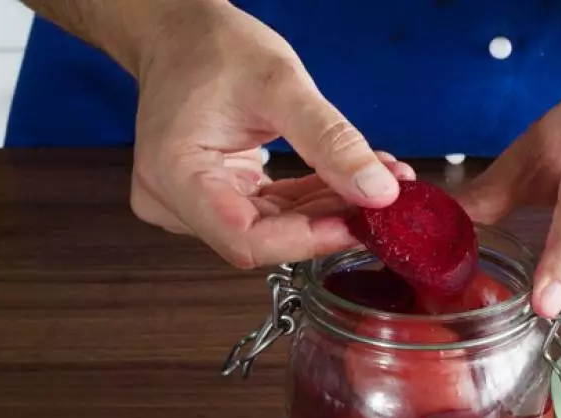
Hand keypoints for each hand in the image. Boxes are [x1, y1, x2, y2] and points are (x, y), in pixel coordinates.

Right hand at [128, 1, 403, 268]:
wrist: (183, 35)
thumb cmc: (214, 48)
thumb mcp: (280, 85)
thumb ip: (329, 139)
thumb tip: (379, 192)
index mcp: (176, 176)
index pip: (246, 238)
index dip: (307, 239)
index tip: (359, 223)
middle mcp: (175, 201)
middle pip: (263, 238)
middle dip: (328, 221)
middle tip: (384, 198)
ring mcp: (194, 205)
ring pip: (274, 229)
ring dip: (327, 211)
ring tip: (377, 184)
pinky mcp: (218, 198)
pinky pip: (272, 213)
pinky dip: (313, 200)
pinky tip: (350, 182)